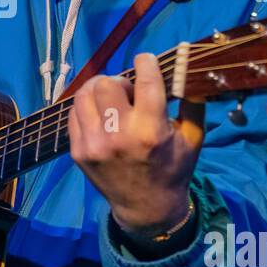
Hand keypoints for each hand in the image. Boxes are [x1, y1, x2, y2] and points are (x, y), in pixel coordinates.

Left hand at [68, 52, 205, 237]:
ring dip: (99, 90)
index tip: (146, 59)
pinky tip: (100, 115)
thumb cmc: (173, 169)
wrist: (146, 208)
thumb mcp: (193, 139)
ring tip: (111, 99)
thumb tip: (187, 70)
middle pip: (107, 83)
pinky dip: (86, 107)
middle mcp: (118, 136)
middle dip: (120, 80)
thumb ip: (193, 104)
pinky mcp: (78, 152)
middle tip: (129, 92)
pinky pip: (74, 114)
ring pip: (84, 94)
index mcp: (150, 131)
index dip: (146, 62)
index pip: (145, 81)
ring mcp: (93, 145)